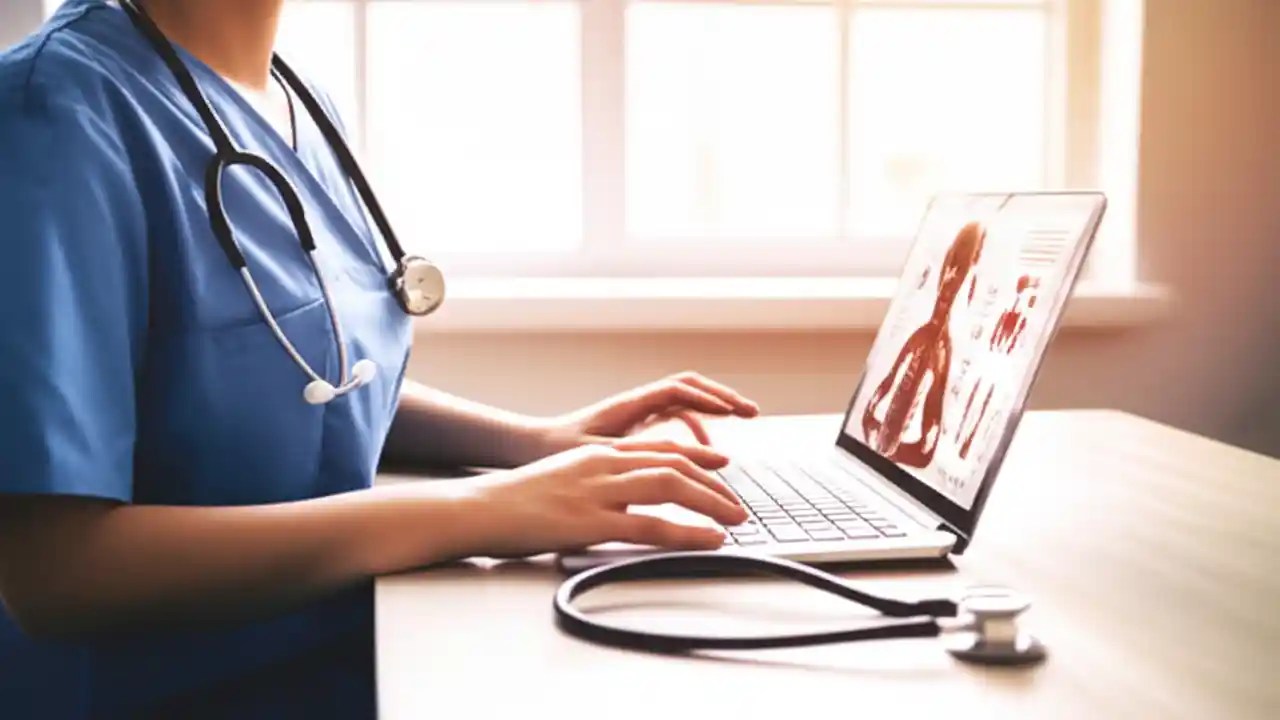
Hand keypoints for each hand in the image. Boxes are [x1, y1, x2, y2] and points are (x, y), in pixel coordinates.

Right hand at [466, 438, 748, 557]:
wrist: (479, 508)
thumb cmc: (515, 501)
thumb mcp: (564, 479)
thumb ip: (598, 483)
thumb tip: (627, 503)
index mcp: (598, 453)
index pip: (661, 448)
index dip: (698, 457)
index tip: (722, 467)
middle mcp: (603, 464)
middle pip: (674, 463)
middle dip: (713, 484)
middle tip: (737, 505)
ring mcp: (598, 491)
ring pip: (671, 486)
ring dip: (711, 503)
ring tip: (734, 520)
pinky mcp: (591, 522)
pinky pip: (652, 526)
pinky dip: (687, 533)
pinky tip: (707, 541)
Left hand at [548, 371, 759, 450]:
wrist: (529, 447)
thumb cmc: (557, 450)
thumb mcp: (599, 455)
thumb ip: (641, 453)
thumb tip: (677, 456)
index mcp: (630, 405)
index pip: (679, 390)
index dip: (710, 399)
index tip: (735, 412)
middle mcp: (637, 404)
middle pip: (690, 388)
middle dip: (722, 397)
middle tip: (751, 412)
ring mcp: (637, 414)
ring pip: (684, 402)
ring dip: (713, 410)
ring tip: (740, 422)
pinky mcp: (634, 428)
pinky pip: (673, 419)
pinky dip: (695, 426)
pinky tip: (704, 450)